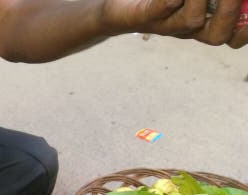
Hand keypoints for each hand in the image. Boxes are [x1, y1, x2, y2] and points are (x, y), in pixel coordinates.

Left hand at [106, 0, 246, 47]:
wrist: (115, 6)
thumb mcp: (189, 2)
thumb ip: (207, 1)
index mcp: (205, 22)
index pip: (233, 35)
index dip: (246, 30)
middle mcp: (187, 29)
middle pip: (217, 35)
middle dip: (232, 11)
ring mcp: (165, 25)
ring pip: (191, 21)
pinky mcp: (143, 17)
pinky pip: (160, 9)